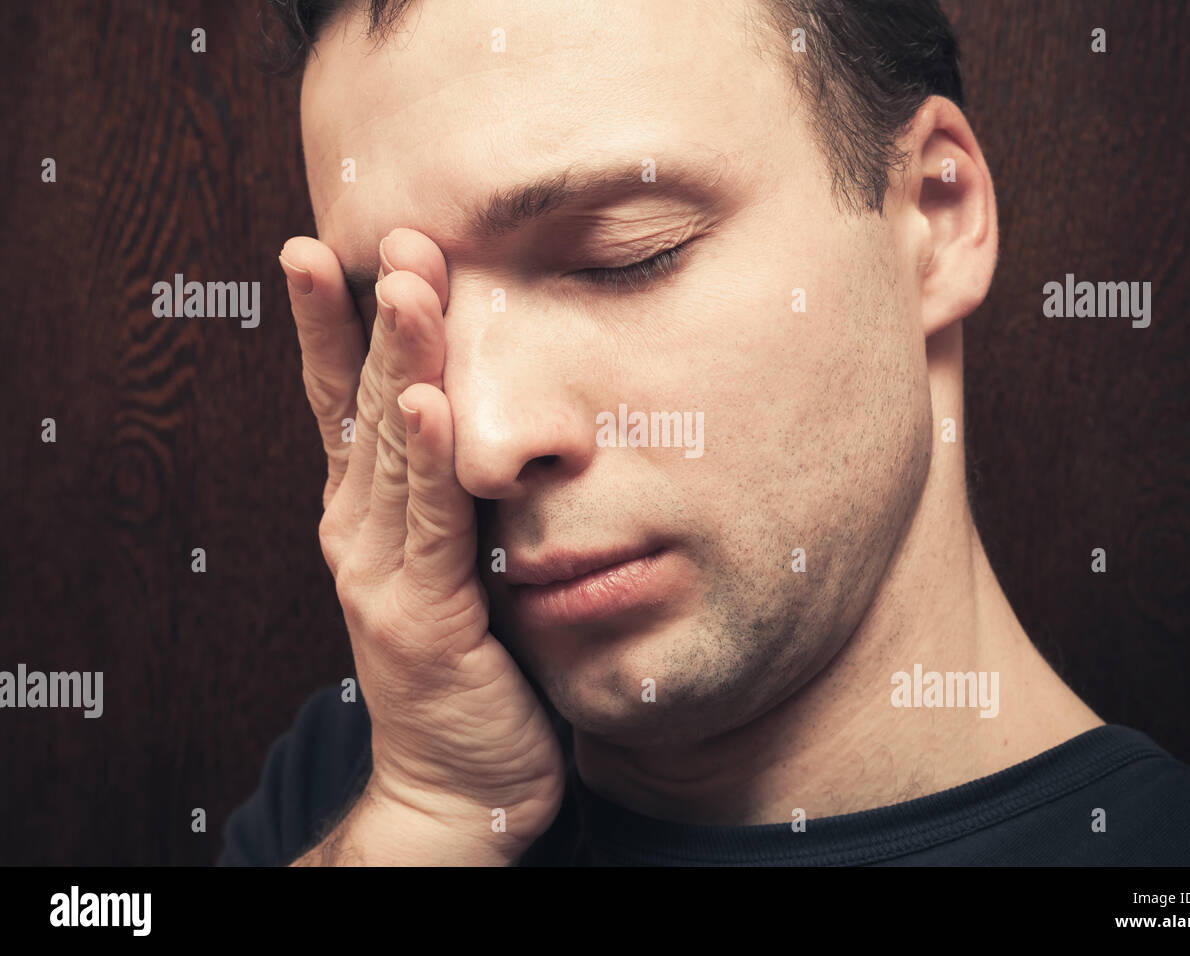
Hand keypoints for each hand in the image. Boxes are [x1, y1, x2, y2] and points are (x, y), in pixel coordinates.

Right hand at [279, 228, 564, 863]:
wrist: (459, 783)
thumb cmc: (470, 666)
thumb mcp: (458, 562)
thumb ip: (461, 493)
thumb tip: (500, 412)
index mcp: (367, 511)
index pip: (342, 401)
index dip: (334, 325)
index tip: (336, 247)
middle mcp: (359, 531)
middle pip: (365, 404)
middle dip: (379, 316)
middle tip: (395, 233)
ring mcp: (381, 574)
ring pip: (393, 450)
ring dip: (403, 363)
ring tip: (410, 283)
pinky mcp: (422, 617)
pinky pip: (433, 526)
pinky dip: (430, 463)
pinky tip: (432, 405)